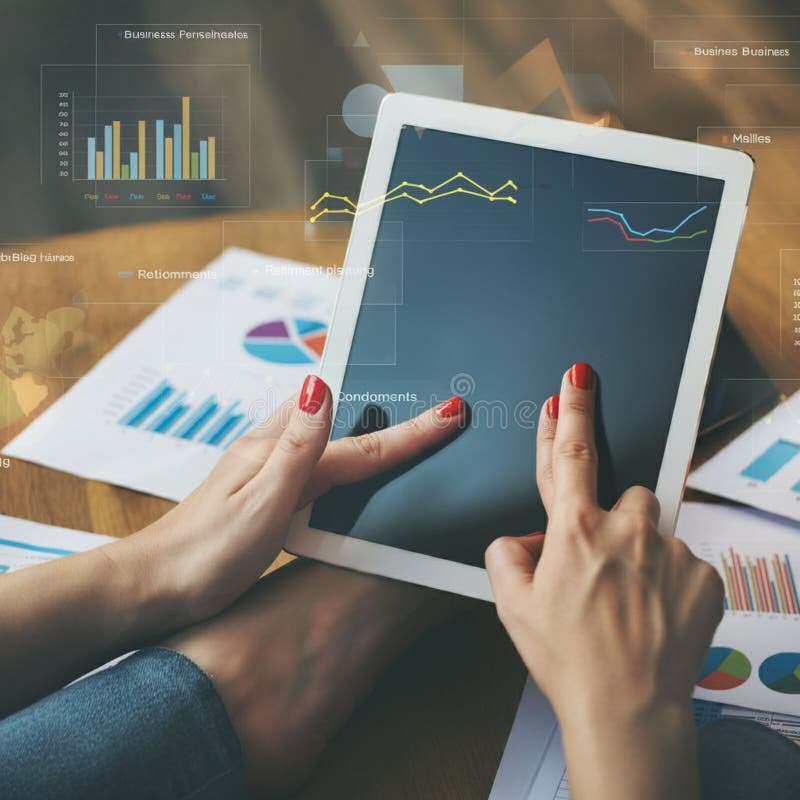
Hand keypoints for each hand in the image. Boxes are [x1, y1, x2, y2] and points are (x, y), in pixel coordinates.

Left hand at [114, 376, 465, 623]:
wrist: (156, 583)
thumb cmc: (204, 551)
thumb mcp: (258, 501)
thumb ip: (295, 446)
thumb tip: (320, 383)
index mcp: (282, 454)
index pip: (363, 443)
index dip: (412, 430)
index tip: (451, 412)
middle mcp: (276, 452)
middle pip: (347, 427)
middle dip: (391, 412)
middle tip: (433, 402)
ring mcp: (268, 469)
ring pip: (329, 440)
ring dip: (366, 427)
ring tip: (402, 422)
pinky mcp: (265, 491)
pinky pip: (314, 462)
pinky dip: (342, 453)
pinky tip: (346, 462)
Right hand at [485, 363, 724, 799]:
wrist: (627, 709)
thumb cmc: (568, 660)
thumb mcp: (509, 605)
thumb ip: (505, 553)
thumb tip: (522, 537)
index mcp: (574, 530)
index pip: (571, 452)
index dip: (571, 410)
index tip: (577, 379)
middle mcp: (625, 530)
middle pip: (623, 495)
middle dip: (610, 518)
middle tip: (601, 568)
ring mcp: (669, 552)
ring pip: (653, 527)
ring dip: (640, 547)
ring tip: (628, 596)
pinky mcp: (702, 577)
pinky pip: (682, 561)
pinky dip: (667, 579)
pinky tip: (653, 614)